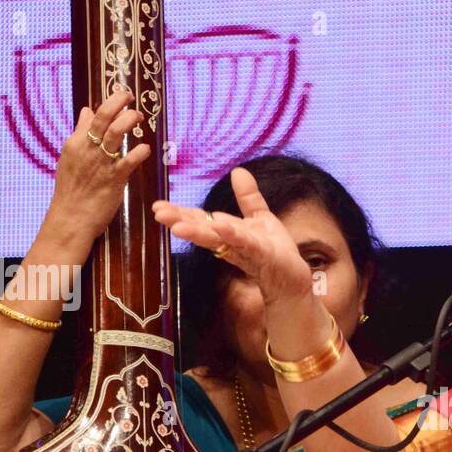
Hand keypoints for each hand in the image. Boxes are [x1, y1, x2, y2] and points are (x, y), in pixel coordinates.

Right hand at [42, 90, 151, 246]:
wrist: (71, 217)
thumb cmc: (72, 189)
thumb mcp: (70, 157)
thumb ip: (80, 133)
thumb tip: (86, 110)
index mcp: (76, 143)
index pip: (94, 116)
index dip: (110, 103)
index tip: (122, 96)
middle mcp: (88, 149)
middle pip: (104, 118)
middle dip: (119, 103)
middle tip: (131, 98)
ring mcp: (101, 163)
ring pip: (116, 133)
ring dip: (129, 120)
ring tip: (138, 116)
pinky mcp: (114, 179)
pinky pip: (130, 160)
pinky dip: (140, 151)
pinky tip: (146, 149)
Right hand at [153, 167, 312, 305]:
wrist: (294, 280)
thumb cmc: (275, 252)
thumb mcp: (260, 219)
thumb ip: (248, 198)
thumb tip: (237, 171)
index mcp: (228, 232)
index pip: (201, 220)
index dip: (180, 213)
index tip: (157, 207)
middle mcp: (232, 242)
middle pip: (203, 230)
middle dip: (180, 221)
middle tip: (158, 214)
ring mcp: (246, 249)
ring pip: (218, 239)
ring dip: (198, 232)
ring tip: (177, 226)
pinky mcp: (262, 255)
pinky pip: (245, 243)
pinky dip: (232, 235)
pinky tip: (220, 226)